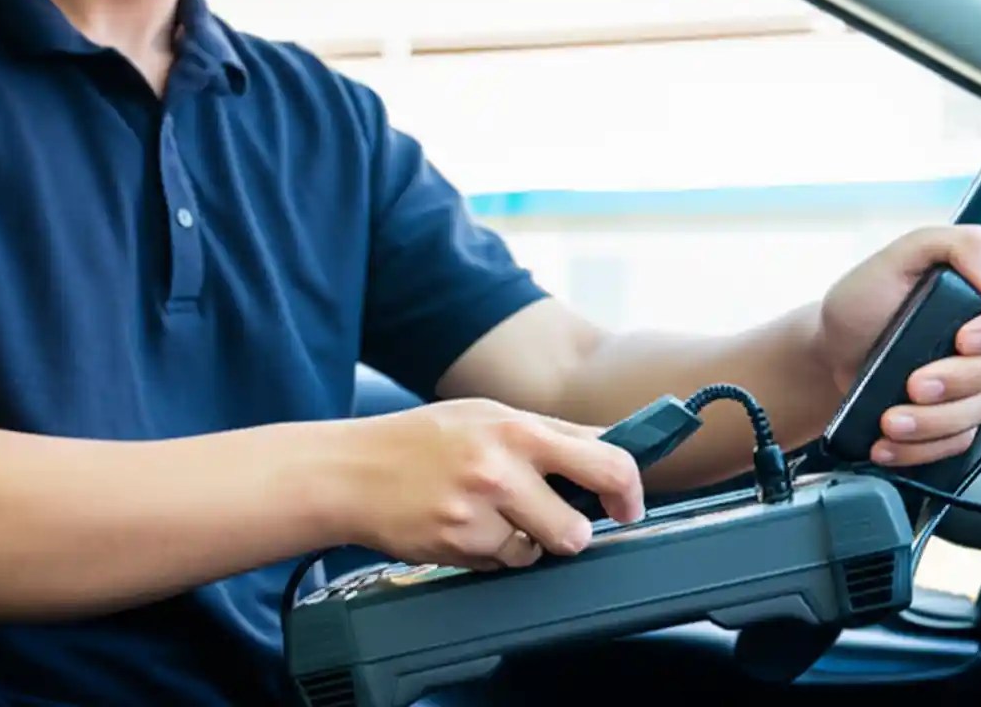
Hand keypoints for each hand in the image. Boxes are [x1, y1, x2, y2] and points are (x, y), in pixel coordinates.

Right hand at [342, 398, 643, 570]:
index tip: (627, 504)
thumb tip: (610, 449)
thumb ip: (548, 434)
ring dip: (526, 542)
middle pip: (577, 528)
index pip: (607, 460)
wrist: (351, 472)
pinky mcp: (458, 546)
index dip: (629, 490)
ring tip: (490, 515)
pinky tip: (463, 526)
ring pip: (538, 552)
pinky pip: (501, 563)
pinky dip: (490, 552)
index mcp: (518, 430)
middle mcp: (501, 470)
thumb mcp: (486, 416)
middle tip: (559, 523)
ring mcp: (478, 513)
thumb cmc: (421, 440)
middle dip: (575, 532)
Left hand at [818, 224, 980, 466]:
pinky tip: (889, 441)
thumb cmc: (866, 299)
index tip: (965, 338)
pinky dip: (923, 446)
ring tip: (891, 418)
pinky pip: (961, 439)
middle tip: (915, 381)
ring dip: (937, 419)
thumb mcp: (901, 255)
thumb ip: (959, 245)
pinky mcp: (960, 414)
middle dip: (962, 378)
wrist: (830, 348)